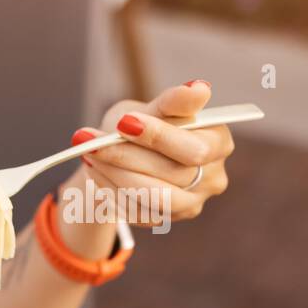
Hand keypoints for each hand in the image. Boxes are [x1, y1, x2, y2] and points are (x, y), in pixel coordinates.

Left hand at [71, 80, 232, 226]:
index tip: (123, 123)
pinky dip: (109, 189)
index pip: (194, 149)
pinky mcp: (163, 220)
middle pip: (171, 174)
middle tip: (92, 142)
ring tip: (88, 155)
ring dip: (114, 175)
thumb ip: (173, 102)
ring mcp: (189, 204)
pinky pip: (134, 210)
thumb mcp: (154, 107)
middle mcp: (212, 178)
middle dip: (127, 156)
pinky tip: (94, 171)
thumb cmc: (143, 125)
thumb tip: (198, 88)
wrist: (122, 156)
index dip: (159, 137)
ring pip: (151, 196)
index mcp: (219, 144)